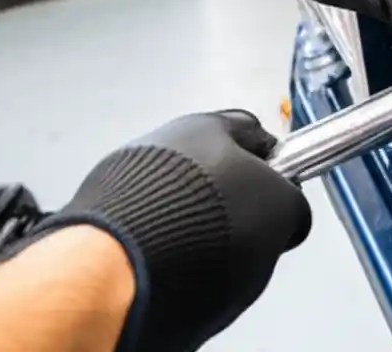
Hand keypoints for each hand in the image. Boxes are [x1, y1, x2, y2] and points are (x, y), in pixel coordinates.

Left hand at [27, 111, 310, 350]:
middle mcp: (162, 140)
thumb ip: (290, 202)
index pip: (257, 137)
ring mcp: (126, 177)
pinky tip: (171, 265)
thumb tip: (286, 216)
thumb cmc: (206, 226)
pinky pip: (147, 227)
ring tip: (205, 257)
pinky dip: (161, 243)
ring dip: (192, 222)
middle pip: (213, 169)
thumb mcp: (283, 210)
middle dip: (230, 200)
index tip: (280, 199)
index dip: (275, 170)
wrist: (122, 268)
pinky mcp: (100, 217)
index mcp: (209, 123)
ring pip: (177, 199)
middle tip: (245, 235)